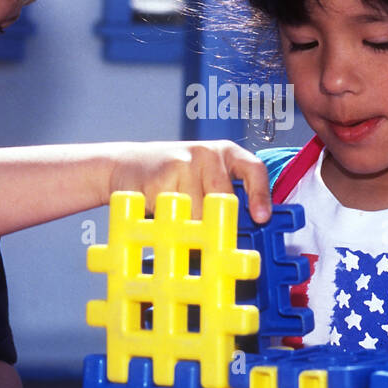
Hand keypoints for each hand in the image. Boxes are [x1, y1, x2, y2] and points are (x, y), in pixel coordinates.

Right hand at [106, 140, 271, 221]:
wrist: (126, 165)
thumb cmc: (170, 176)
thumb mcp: (203, 176)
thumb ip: (224, 194)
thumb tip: (244, 228)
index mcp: (225, 152)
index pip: (254, 169)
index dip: (261, 195)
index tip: (261, 217)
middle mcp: (208, 153)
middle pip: (225, 200)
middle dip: (217, 222)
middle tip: (209, 234)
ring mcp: (186, 162)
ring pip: (200, 213)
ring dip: (190, 223)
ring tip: (177, 212)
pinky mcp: (165, 176)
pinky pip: (178, 214)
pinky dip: (172, 221)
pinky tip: (162, 209)